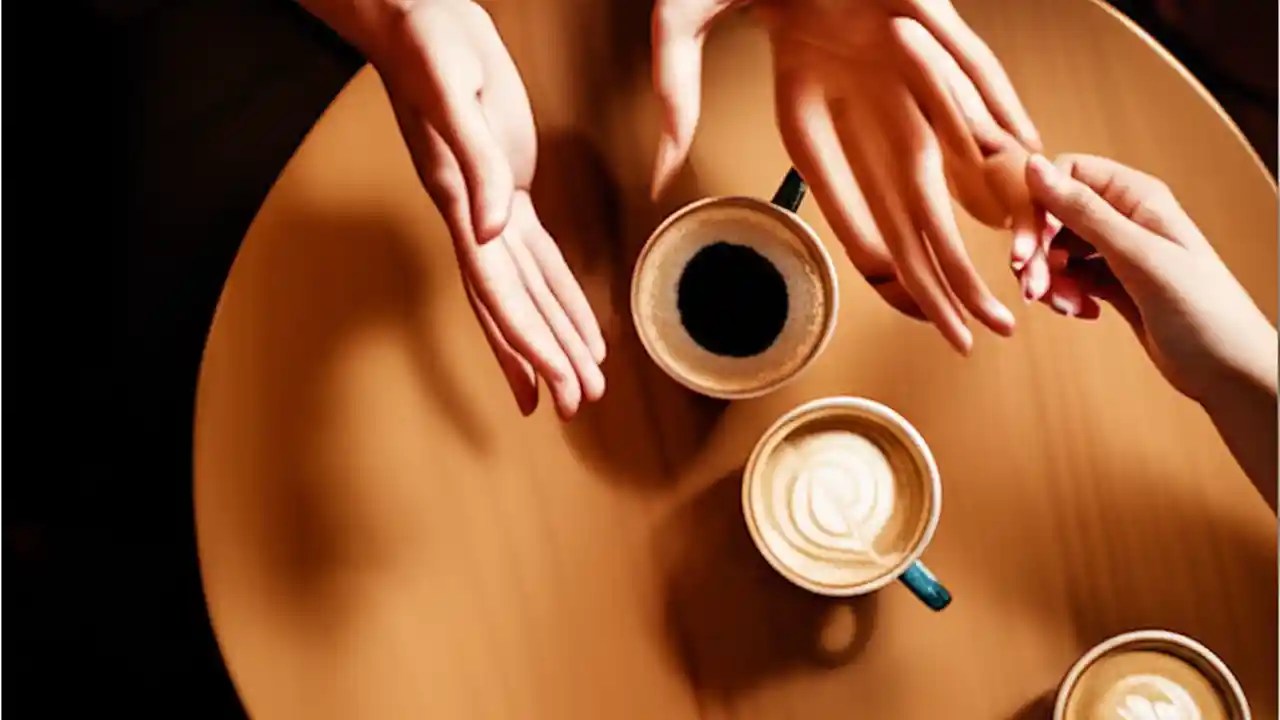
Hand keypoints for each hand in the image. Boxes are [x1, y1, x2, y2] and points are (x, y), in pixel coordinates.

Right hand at [300, 0, 605, 418]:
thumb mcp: (453, 93)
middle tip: (576, 402)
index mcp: (457, 203)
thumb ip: (472, 161)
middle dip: (544, 357)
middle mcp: (473, 216)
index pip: (497, 291)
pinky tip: (575, 316)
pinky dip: (559, 289)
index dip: (526, 341)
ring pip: (530, 287)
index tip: (554, 382)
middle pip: (512, 306)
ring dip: (555, 334)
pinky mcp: (508, 182)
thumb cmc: (427, 45)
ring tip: (583, 378)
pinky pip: (539, 252)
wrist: (417, 15)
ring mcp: (490, 204)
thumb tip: (491, 229)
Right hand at [651, 0, 1040, 353]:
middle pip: (913, 204)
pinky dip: (1001, 130)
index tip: (911, 318)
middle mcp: (860, 93)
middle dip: (947, 276)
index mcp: (804, 106)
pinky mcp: (933, 12)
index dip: (883, 269)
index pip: (849, 206)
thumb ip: (674, 94)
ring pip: (953, 159)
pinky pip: (975, 76)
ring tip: (1014, 286)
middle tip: (980, 335)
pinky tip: (1029, 187)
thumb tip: (657, 171)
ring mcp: (900, 58)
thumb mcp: (680, 22)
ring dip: (985, 224)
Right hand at [1025, 153, 1275, 403]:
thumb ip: (1084, 212)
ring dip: (1050, 277)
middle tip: (1034, 288)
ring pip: (1058, 250)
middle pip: (1055, 215)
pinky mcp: (1113, 285)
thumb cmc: (1203, 312)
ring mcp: (1119, 253)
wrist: (1230, 373)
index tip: (1027, 248)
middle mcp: (1126, 218)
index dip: (1039, 207)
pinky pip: (1070, 277)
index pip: (1067, 175)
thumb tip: (1034, 167)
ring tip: (1065, 306)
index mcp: (1138, 197)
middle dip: (1039, 252)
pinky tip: (1081, 312)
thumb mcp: (1137, 256)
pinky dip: (1065, 294)